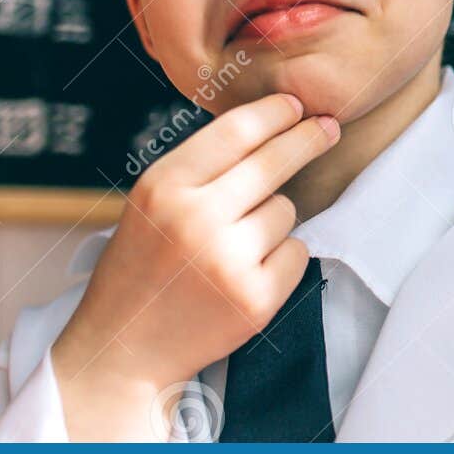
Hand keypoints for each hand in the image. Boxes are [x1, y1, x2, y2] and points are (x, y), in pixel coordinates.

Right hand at [50, 93, 339, 439]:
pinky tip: (246, 274)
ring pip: (286, 210)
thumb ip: (200, 168)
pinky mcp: (257, 297)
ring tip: (232, 246)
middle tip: (328, 128)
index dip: (273, 112)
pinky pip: (297, 251)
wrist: (125, 348)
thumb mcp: (151, 204)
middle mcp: (195, 218)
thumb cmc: (143, 268)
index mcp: (163, 186)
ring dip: (273, 220)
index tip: (296, 105)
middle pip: (274, 162)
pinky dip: (281, 259)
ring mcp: (228, 259)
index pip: (236, 131)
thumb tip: (269, 126)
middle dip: (307, 139)